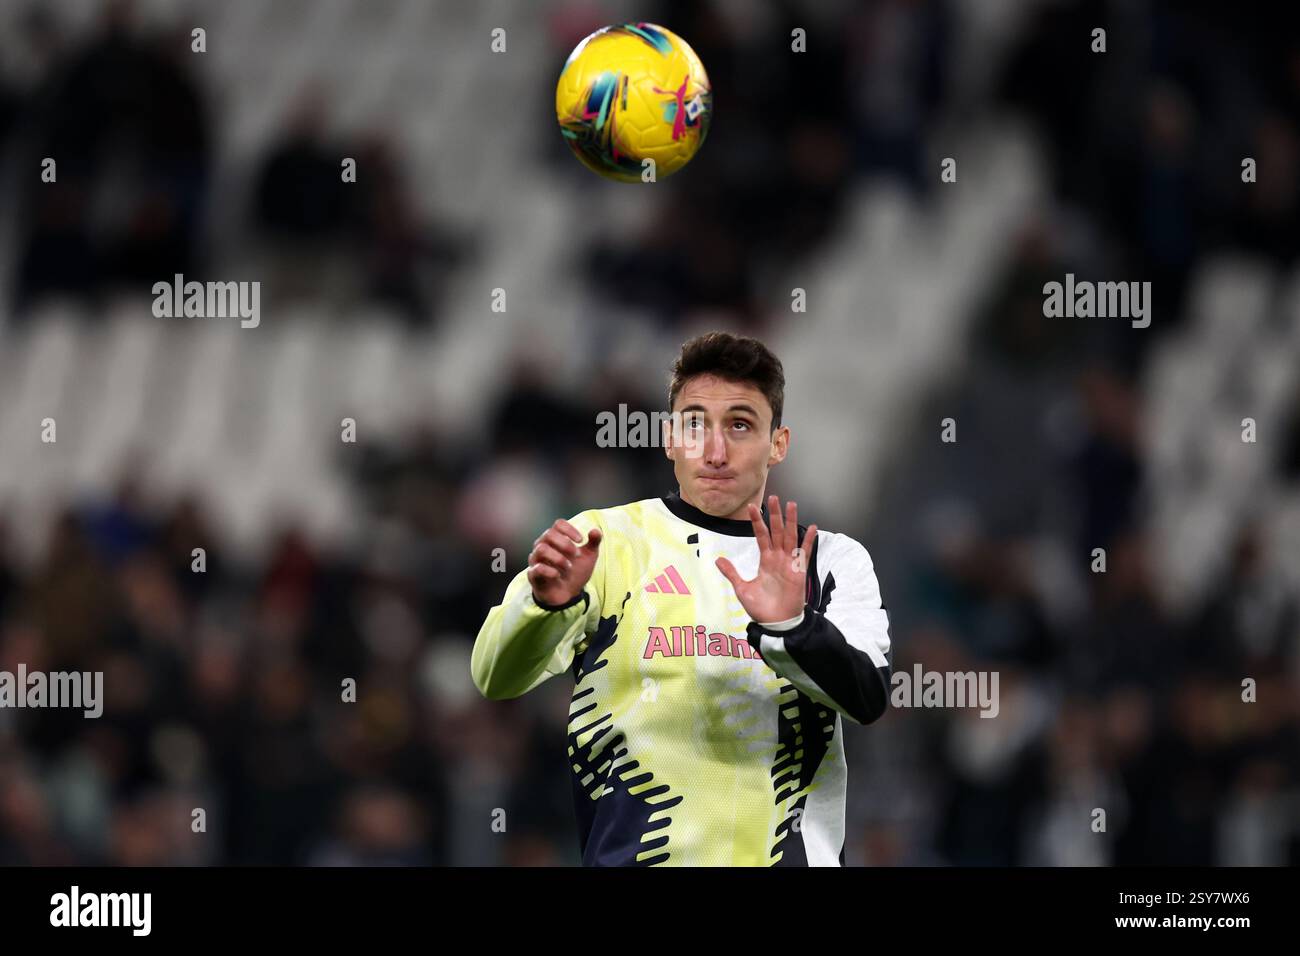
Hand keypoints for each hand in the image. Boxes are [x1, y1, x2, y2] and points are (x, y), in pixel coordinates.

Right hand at [527, 519, 601, 606]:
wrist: (568, 594)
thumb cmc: (575, 572)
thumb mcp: (588, 557)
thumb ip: (593, 543)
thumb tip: (596, 530)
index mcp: (555, 539)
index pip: (558, 524)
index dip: (570, 530)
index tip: (581, 541)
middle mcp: (543, 546)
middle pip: (549, 534)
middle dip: (566, 544)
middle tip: (577, 555)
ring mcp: (536, 560)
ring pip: (542, 549)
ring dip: (559, 558)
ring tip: (569, 567)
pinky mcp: (533, 575)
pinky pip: (537, 568)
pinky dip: (550, 571)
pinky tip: (558, 575)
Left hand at [716, 495, 815, 623]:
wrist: (775, 623)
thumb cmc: (762, 608)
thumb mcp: (742, 588)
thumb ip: (732, 573)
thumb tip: (718, 560)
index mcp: (766, 560)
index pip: (761, 536)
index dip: (757, 522)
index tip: (751, 507)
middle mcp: (778, 558)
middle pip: (777, 531)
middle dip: (775, 514)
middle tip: (773, 497)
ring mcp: (789, 563)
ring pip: (790, 537)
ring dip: (790, 521)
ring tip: (791, 505)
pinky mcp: (799, 572)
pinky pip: (804, 553)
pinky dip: (808, 541)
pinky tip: (812, 528)